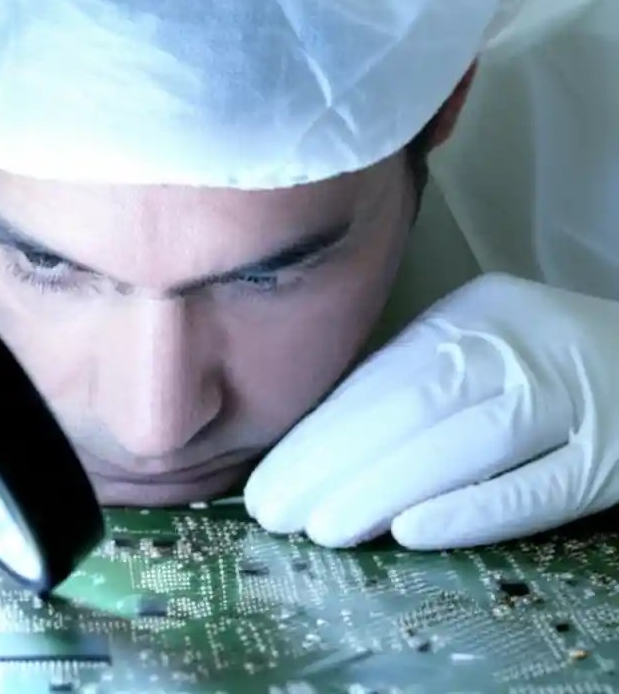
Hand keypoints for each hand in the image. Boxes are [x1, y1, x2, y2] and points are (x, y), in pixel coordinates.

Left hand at [243, 273, 618, 548]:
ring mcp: (570, 402)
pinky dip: (474, 510)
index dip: (318, 435)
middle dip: (332, 464)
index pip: (381, 379)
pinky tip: (413, 532)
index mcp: (474, 317)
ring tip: (323, 530)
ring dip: (385, 489)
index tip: (265, 482)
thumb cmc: (543, 366)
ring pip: (466, 445)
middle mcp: (520, 349)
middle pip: (412, 406)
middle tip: (274, 514)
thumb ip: (410, 383)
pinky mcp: (609, 460)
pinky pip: (537, 489)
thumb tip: (313, 454)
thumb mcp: (479, 346)